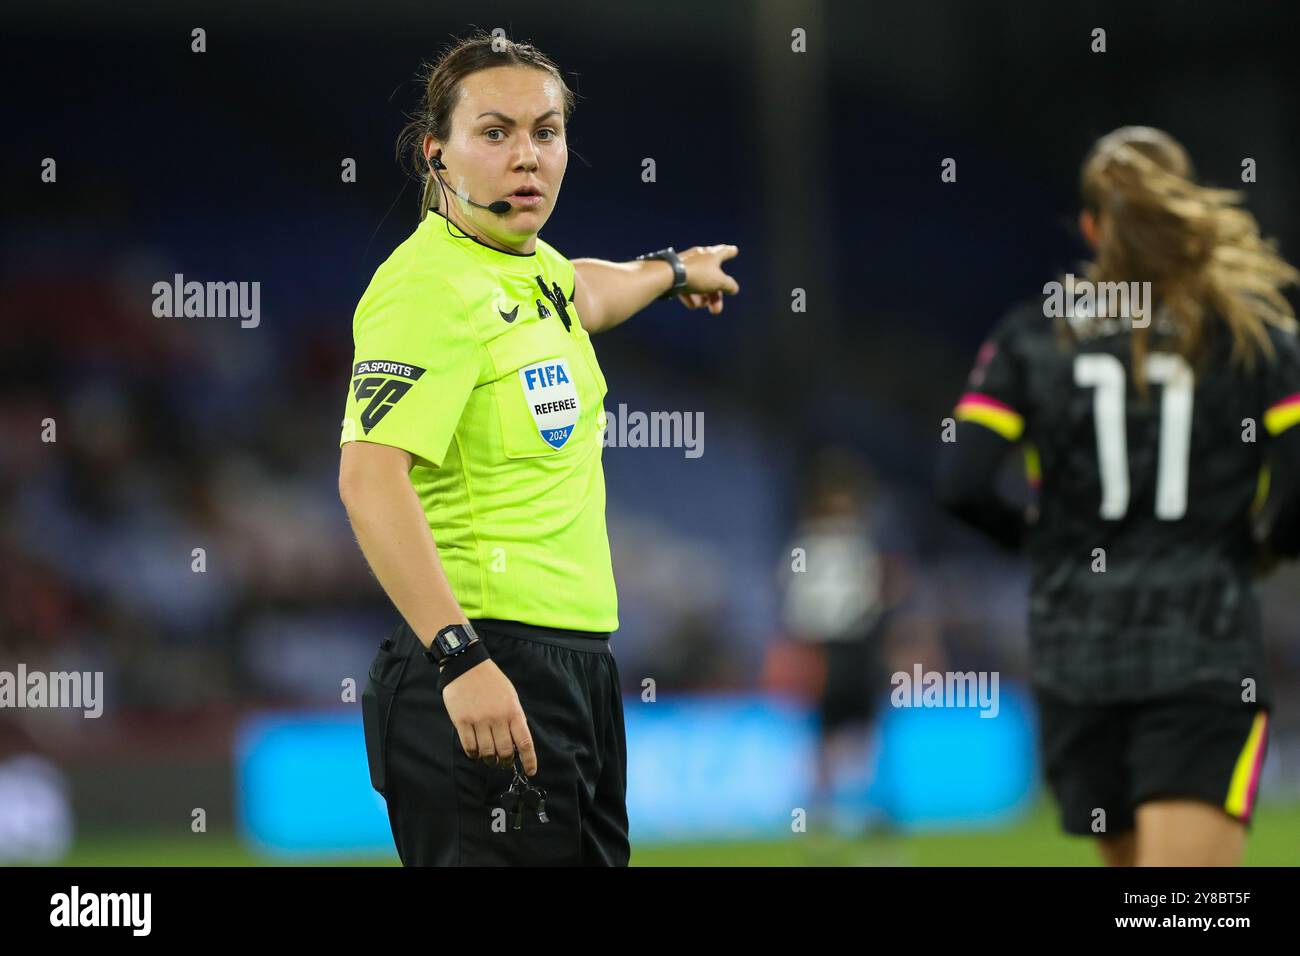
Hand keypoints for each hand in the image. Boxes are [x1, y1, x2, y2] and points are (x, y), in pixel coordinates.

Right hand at [441, 657, 537, 774]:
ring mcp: (479, 720)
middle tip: (503, 764)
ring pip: (487, 753)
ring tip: (489, 759)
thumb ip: (515, 718)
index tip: (531, 771)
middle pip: (505, 752)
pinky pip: (469, 747)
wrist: (467, 666)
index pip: (525, 742)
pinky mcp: (462, 721)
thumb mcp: (510, 696)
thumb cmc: (492, 682)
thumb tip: (518, 742)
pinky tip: (475, 752)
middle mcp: (497, 718)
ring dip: (489, 760)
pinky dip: (474, 754)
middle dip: (505, 763)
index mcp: (513, 712)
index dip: (529, 760)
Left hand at [675, 244, 740, 314]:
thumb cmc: (697, 275)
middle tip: (716, 310)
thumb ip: (729, 285)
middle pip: (712, 276)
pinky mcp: (675, 273)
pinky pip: (686, 285)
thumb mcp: (719, 281)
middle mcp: (700, 257)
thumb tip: (734, 288)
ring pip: (699, 282)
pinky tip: (691, 306)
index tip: (734, 250)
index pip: (724, 251)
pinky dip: (690, 296)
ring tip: (701, 307)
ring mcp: (687, 265)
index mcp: (712, 255)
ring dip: (703, 297)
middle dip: (715, 295)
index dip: (730, 252)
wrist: (668, 275)